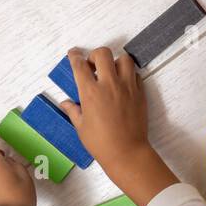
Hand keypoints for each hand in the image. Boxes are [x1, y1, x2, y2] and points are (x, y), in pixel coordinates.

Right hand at [59, 49, 176, 205]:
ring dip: (115, 62)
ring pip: (124, 59)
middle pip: (103, 54)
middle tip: (93, 65)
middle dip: (95, 55)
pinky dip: (128, 74)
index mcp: (91, 92)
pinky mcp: (140, 92)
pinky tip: (123, 84)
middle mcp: (109, 84)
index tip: (73, 54)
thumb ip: (73, 110)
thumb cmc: (100, 142)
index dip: (74, 56)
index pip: (80, 66)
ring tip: (111, 73)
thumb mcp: (81, 126)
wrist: (127, 152)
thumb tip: (65, 103)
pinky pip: (135, 74)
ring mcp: (127, 86)